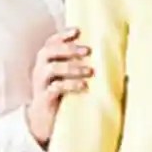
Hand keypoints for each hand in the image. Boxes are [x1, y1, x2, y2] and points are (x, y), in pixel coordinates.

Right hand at [26, 27, 91, 147]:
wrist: (44, 121)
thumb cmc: (60, 94)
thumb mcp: (66, 77)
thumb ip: (79, 65)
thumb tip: (110, 58)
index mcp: (46, 61)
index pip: (51, 42)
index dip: (63, 35)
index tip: (78, 31)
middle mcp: (40, 69)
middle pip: (49, 52)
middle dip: (69, 49)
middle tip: (87, 50)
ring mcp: (40, 84)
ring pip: (52, 69)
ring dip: (72, 67)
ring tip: (89, 71)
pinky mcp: (44, 98)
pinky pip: (55, 88)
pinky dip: (70, 85)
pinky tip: (84, 86)